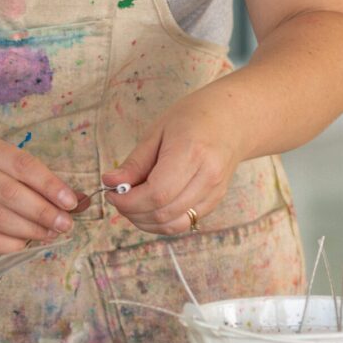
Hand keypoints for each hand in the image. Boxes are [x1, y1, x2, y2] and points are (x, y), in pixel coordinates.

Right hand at [0, 135, 86, 253]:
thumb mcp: (3, 169)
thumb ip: (37, 183)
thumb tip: (77, 200)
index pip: (22, 164)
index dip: (49, 184)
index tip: (70, 202)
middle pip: (10, 192)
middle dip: (42, 212)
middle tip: (64, 225)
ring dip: (29, 230)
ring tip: (48, 235)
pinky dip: (9, 244)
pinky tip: (23, 244)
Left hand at [104, 88, 244, 235]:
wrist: (232, 120)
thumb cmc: (192, 118)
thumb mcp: (157, 131)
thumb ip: (135, 162)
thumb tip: (110, 183)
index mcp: (191, 153)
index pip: (157, 193)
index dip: (129, 201)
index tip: (111, 193)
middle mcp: (207, 177)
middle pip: (164, 212)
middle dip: (133, 212)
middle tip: (118, 197)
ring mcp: (215, 192)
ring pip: (174, 224)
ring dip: (145, 221)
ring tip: (132, 204)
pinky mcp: (215, 202)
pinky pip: (185, 222)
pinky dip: (161, 222)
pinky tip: (149, 207)